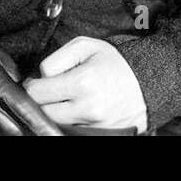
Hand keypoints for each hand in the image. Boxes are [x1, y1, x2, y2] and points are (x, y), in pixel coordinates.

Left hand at [24, 36, 147, 132]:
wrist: (147, 82)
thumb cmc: (115, 62)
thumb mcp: (85, 46)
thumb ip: (56, 58)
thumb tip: (39, 76)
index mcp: (82, 83)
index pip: (36, 92)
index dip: (33, 85)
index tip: (37, 81)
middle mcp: (87, 108)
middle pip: (43, 111)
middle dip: (43, 99)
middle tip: (51, 88)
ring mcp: (93, 125)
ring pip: (56, 122)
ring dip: (56, 110)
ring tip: (67, 96)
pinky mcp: (98, 134)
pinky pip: (71, 129)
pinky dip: (70, 119)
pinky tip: (78, 107)